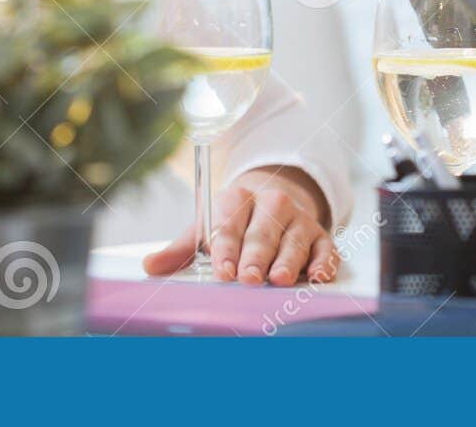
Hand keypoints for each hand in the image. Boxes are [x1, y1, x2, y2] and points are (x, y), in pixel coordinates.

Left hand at [142, 167, 339, 286]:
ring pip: (294, 239)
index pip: (230, 222)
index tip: (223, 270)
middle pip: (263, 230)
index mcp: (238, 198)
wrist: (272, 204)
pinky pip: (325, 247)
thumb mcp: (206, 229)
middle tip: (248, 277)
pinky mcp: (319, 234)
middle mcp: (272, 203)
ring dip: (287, 260)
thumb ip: (181, 249)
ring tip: (279, 279)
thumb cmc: (235, 223)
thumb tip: (150, 266)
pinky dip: (323, 262)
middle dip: (255, 255)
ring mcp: (298, 218)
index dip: (226, 247)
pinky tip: (318, 276)